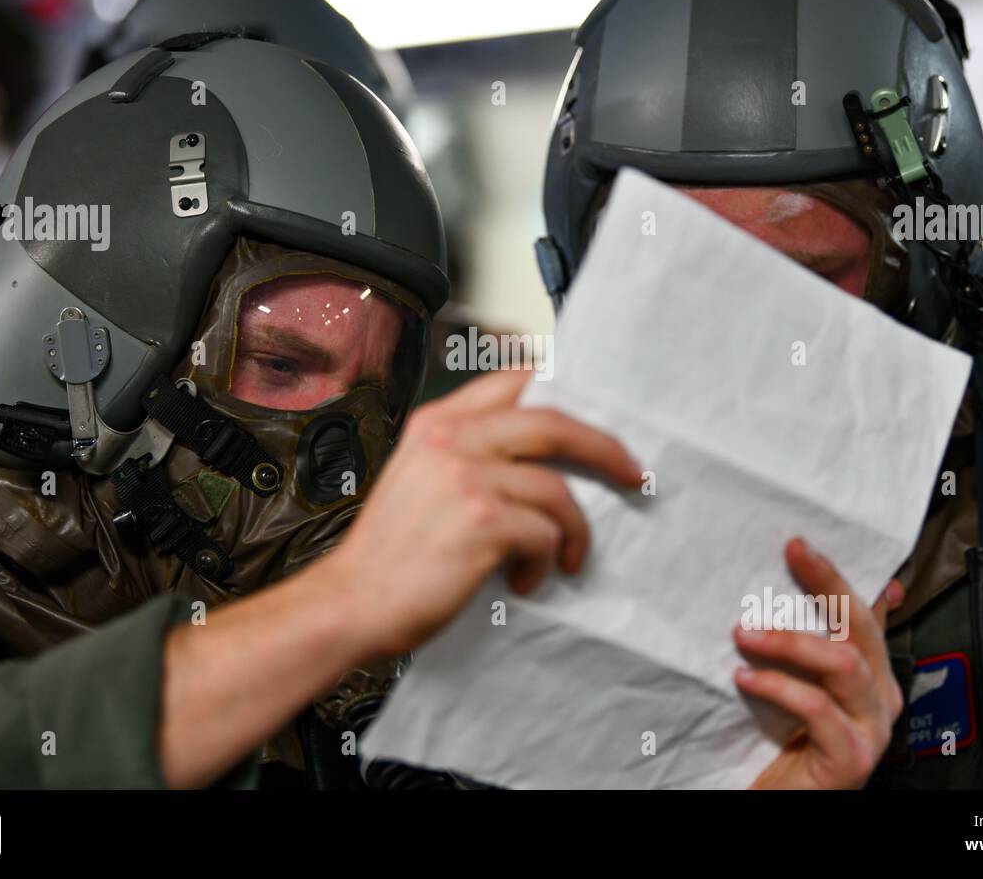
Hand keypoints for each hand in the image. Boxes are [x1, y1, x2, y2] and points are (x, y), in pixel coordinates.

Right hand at [316, 369, 640, 656]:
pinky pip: (546, 533)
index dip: (557, 384)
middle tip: (631, 473)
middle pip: (552, 423)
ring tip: (566, 557)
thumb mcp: (416, 479)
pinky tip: (527, 580)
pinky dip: (547, 561)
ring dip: (574, 529)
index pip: (510, 380)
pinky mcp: (483, 521)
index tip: (590, 403)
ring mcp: (467, 477)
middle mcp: (452, 440)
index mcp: (436, 424)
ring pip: (556, 489)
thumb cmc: (388, 555)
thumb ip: (463, 456)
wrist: (352, 602)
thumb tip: (535, 459)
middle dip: (603, 449)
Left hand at [734, 538, 904, 788]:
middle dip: (824, 586)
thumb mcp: (804, 682)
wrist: (789, 801)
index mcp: (876, 675)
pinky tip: (744, 678)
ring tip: (744, 633)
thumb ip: (816, 642)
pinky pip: (818, 708)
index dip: (833, 576)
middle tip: (785, 558)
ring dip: (790, 642)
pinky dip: (780, 687)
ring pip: (844, 664)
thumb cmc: (793, 741)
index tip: (795, 544)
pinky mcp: (853, 757)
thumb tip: (812, 587)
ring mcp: (874, 729)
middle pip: (862, 629)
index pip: (865, 613)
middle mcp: (883, 698)